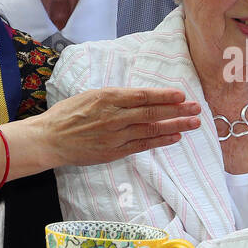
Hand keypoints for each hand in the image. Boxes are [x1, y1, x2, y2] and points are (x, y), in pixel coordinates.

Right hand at [42, 87, 200, 165]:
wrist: (50, 139)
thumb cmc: (68, 114)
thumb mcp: (91, 95)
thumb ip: (116, 97)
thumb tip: (141, 96)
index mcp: (107, 98)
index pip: (143, 96)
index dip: (164, 96)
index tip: (181, 95)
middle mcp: (114, 117)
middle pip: (152, 113)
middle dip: (178, 110)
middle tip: (197, 108)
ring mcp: (115, 136)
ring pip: (151, 130)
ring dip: (175, 126)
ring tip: (193, 123)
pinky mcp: (114, 152)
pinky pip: (142, 146)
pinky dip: (161, 141)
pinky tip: (175, 137)